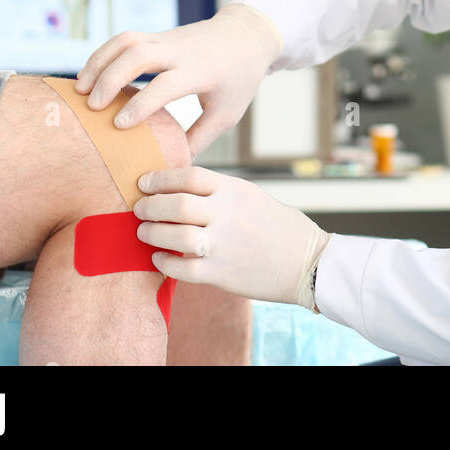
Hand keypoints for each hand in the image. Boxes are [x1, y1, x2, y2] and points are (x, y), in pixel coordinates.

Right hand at [74, 3, 282, 155]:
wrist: (246, 36)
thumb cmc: (238, 79)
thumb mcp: (227, 113)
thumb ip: (199, 138)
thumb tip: (172, 168)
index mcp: (201, 72)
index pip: (166, 84)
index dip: (141, 105)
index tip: (119, 125)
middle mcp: (180, 52)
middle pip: (138, 54)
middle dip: (110, 78)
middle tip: (90, 107)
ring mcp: (166, 39)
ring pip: (126, 41)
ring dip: (99, 62)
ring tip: (79, 91)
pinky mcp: (156, 35)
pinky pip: (124, 40)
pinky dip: (103, 55)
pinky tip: (89, 77)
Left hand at [133, 167, 331, 308]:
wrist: (309, 263)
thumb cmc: (282, 228)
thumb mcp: (254, 198)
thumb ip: (221, 194)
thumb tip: (181, 194)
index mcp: (236, 190)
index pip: (188, 176)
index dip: (160, 179)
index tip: (144, 184)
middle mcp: (228, 214)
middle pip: (175, 203)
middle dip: (149, 206)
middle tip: (140, 210)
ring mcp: (224, 244)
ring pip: (174, 235)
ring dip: (152, 233)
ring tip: (145, 233)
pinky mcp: (221, 273)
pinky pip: (181, 267)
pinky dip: (163, 263)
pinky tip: (160, 259)